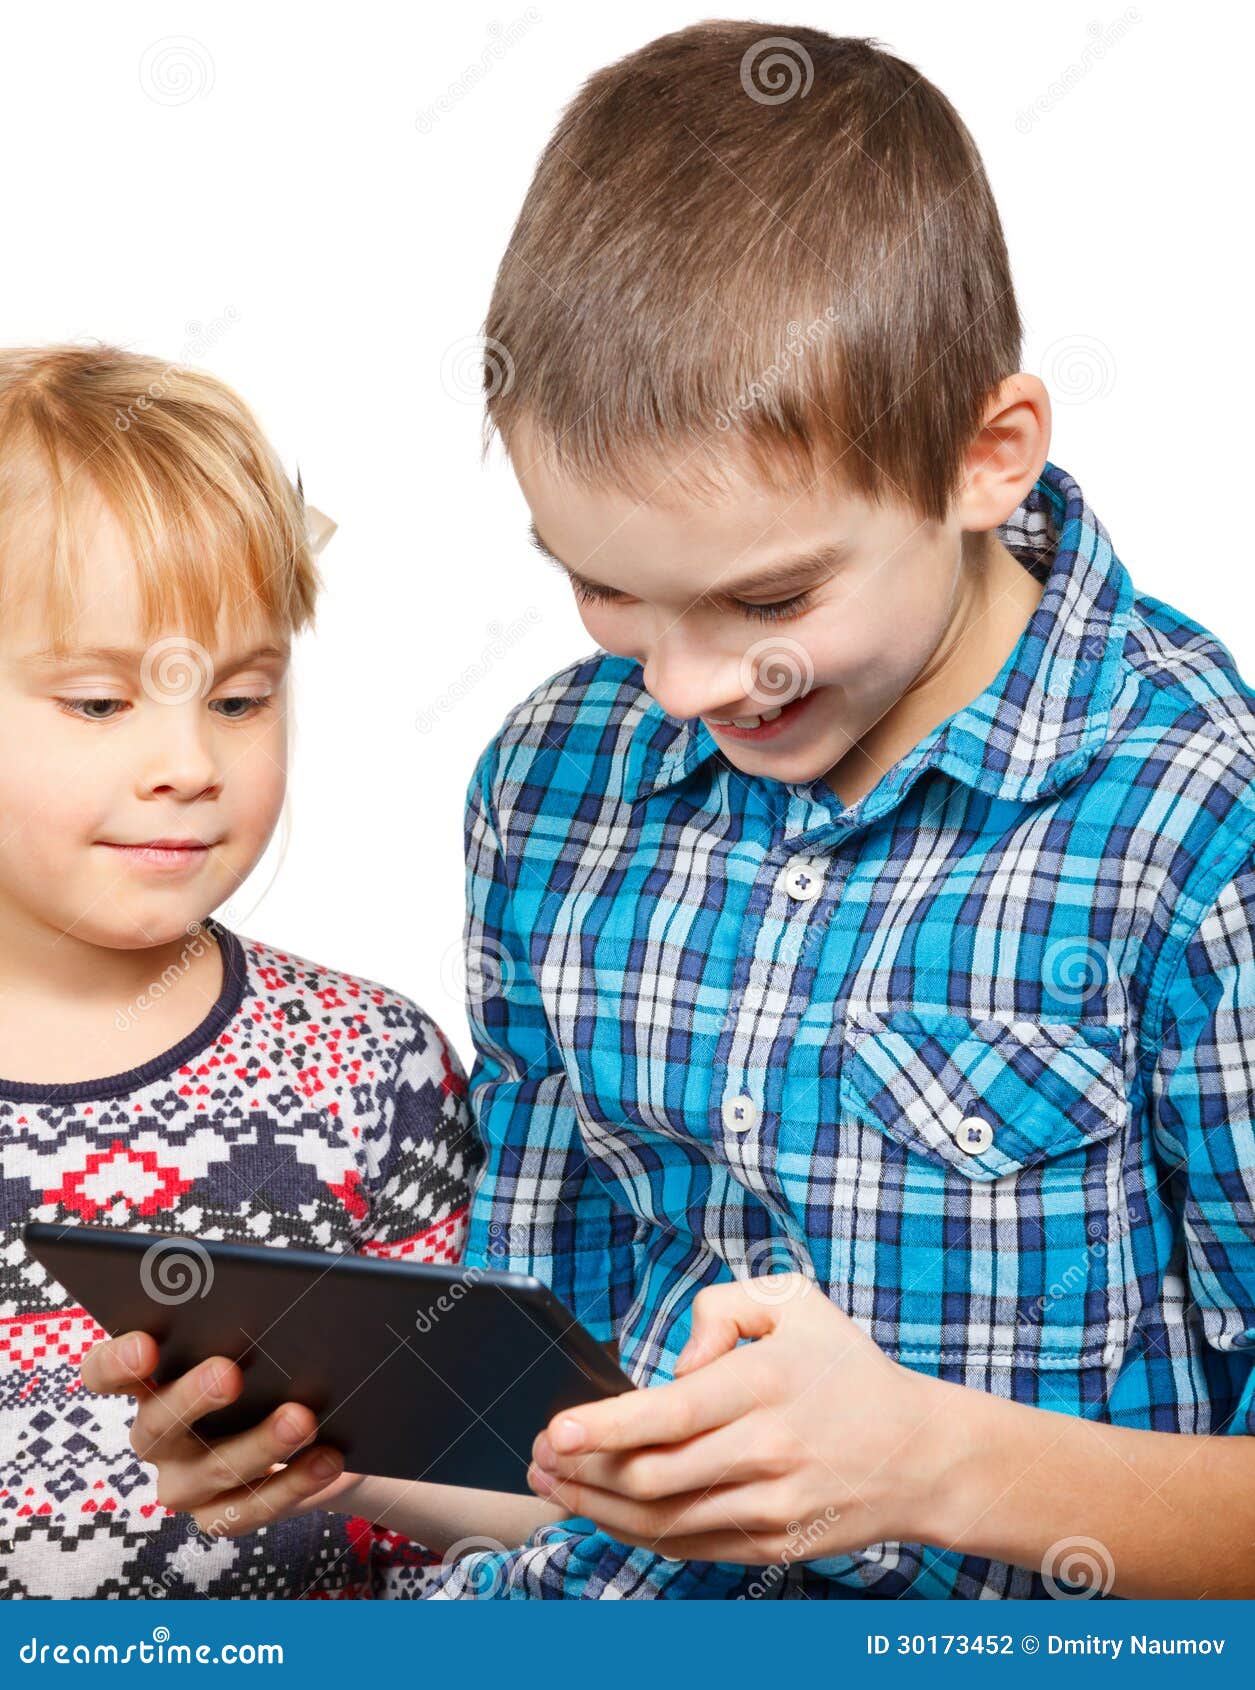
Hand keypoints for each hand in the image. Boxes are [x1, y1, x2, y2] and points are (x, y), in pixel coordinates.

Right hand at [81, 1330, 361, 1535]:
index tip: (147, 1346)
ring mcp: (184, 1482)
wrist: (328, 1423)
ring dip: (260, 1443)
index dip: (117, 1361)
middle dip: (193, 1397)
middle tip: (230, 1373)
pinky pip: (252, 1509)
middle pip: (157, 1423)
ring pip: (212, 1470)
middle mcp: (156, 1433)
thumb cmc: (280, 1356)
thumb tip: (270, 1287)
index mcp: (152, 1377)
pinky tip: (328, 1459)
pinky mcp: (220, 1516)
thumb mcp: (267, 1327)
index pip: (106, 1371)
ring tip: (303, 1418)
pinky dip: (294, 1483)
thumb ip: (253, 1308)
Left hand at [526, 1276, 959, 1565]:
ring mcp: (770, 1505)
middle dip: (581, 1469)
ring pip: (662, 1518)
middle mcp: (767, 1449)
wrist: (921, 1455)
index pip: (672, 1412)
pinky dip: (637, 1533)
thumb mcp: (795, 1301)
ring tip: (554, 1484)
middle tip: (538, 1455)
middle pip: (652, 1475)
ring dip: (596, 1506)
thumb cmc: (847, 1370)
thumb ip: (723, 1306)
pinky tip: (604, 1511)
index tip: (557, 1429)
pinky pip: (689, 1545)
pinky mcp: (771, 1545)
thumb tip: (677, 1362)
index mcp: (767, 1383)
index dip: (606, 1426)